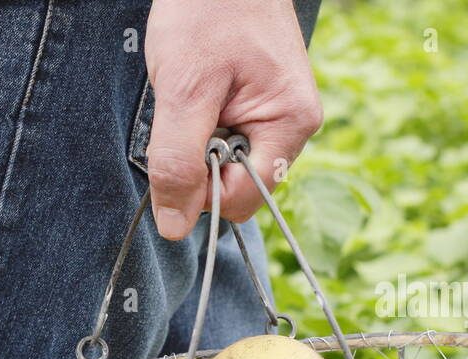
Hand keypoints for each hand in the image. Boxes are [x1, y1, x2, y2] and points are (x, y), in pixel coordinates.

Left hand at [144, 0, 322, 234]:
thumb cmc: (207, 10)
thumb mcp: (183, 91)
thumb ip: (177, 162)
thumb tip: (175, 228)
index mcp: (290, 125)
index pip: (244, 198)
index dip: (202, 192)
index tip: (178, 154)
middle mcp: (293, 126)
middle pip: (237, 186)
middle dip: (200, 167)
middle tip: (186, 116)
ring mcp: (277, 116)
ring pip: (227, 166)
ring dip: (198, 146)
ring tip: (192, 98)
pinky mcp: (258, 107)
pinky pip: (225, 141)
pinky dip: (201, 128)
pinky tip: (198, 95)